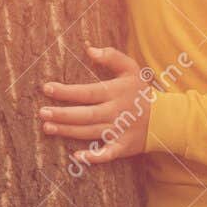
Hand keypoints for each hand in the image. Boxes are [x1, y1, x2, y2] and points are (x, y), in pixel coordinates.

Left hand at [39, 43, 152, 163]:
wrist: (164, 119)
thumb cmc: (140, 92)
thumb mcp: (131, 69)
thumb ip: (112, 57)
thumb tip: (89, 49)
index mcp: (115, 92)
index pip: (87, 92)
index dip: (66, 91)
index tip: (46, 88)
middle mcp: (115, 112)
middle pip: (85, 114)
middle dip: (62, 114)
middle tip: (42, 113)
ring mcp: (119, 131)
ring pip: (89, 132)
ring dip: (68, 131)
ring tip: (47, 128)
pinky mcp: (122, 147)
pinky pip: (107, 154)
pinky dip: (93, 157)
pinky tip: (76, 156)